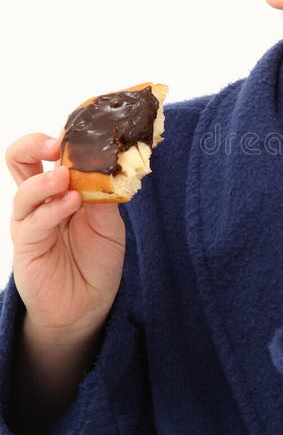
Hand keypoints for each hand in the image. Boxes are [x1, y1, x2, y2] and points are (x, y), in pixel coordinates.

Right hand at [6, 133, 124, 342]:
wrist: (87, 305)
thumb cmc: (97, 260)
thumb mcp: (109, 224)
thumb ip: (103, 196)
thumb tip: (105, 165)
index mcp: (63, 187)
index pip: (54, 152)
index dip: (67, 138)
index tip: (87, 129)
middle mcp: (42, 198)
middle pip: (20, 159)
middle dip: (34, 143)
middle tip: (56, 143)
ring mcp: (31, 220)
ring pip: (24, 188)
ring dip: (45, 179)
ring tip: (66, 176)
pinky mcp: (26, 244)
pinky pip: (33, 220)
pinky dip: (51, 208)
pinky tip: (71, 203)